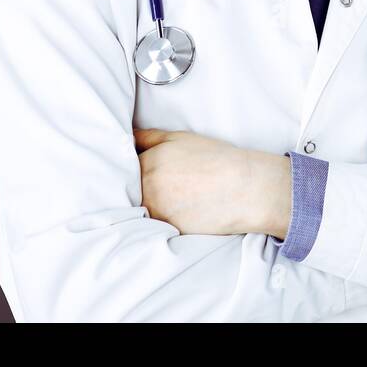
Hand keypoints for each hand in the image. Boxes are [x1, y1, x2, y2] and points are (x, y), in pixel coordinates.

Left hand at [134, 129, 288, 236]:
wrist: (244, 188)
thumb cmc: (214, 159)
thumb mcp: (178, 138)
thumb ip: (148, 137)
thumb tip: (127, 136)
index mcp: (146, 162)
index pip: (122, 166)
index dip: (128, 168)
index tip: (136, 170)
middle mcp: (146, 186)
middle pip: (127, 189)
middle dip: (135, 186)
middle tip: (157, 184)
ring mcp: (156, 210)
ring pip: (138, 207)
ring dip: (144, 203)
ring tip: (167, 197)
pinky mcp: (168, 229)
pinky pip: (152, 224)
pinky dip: (157, 218)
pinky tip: (175, 210)